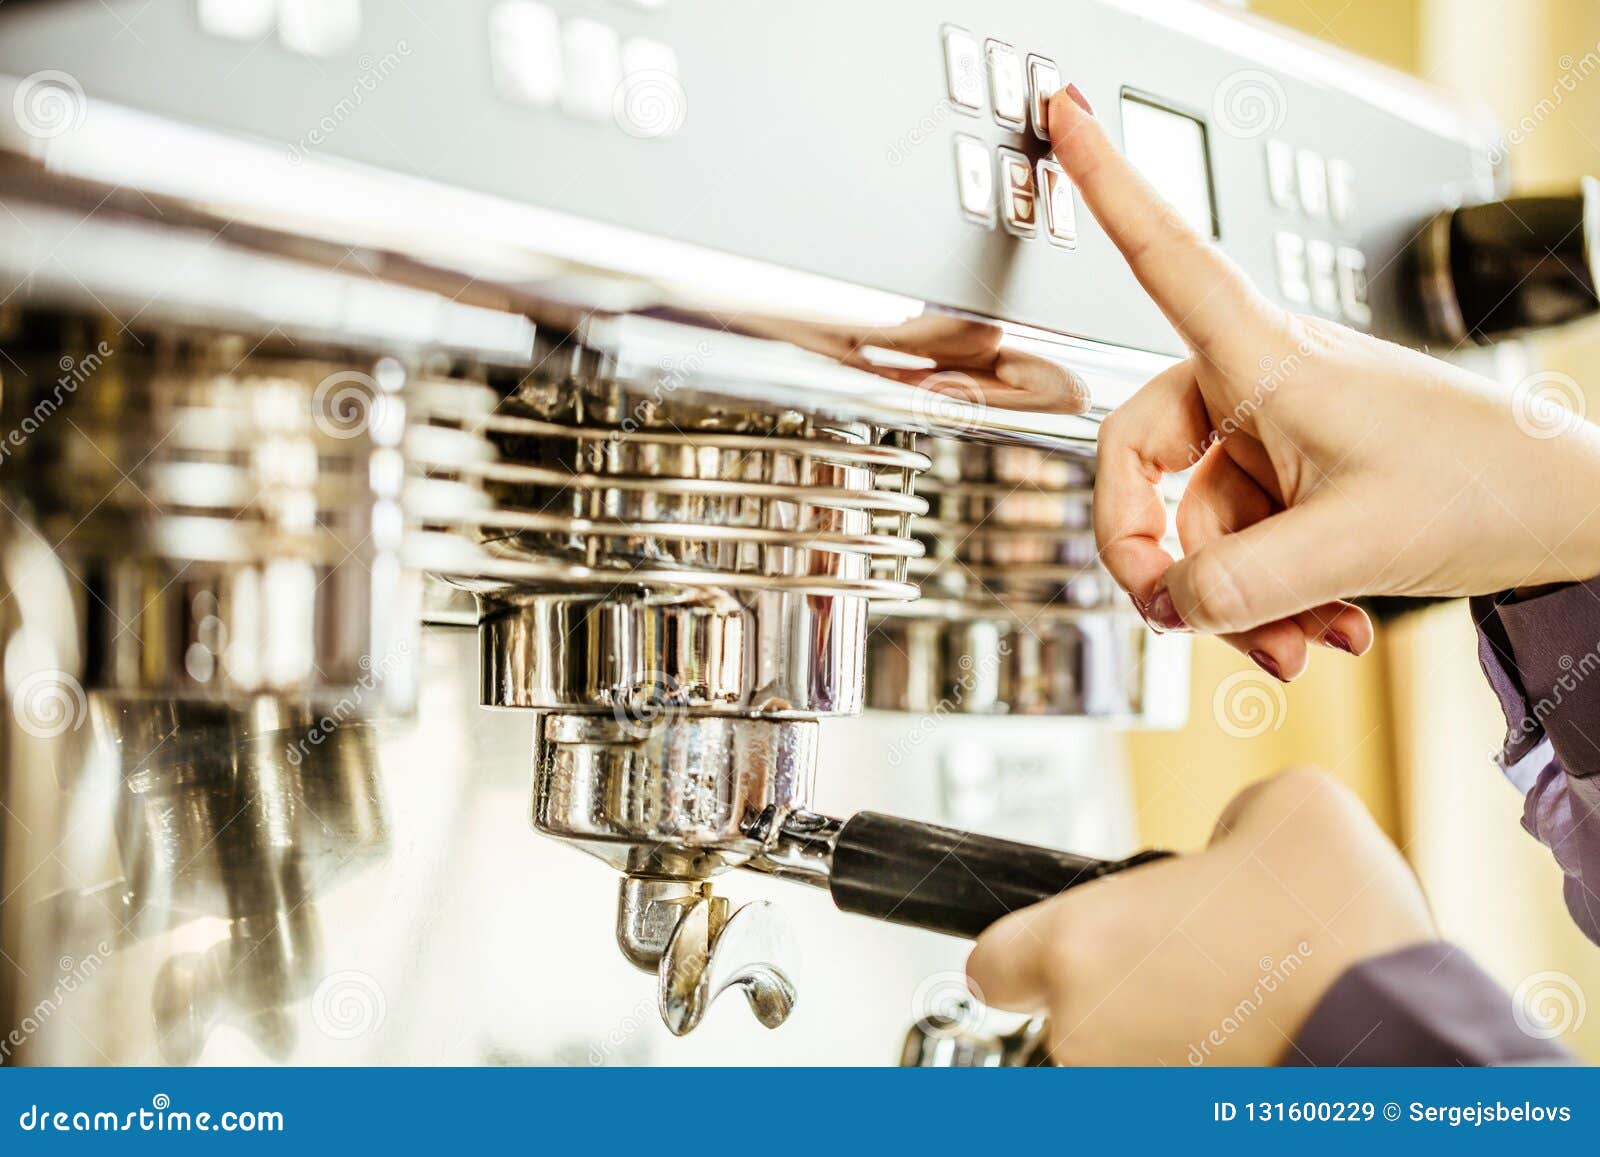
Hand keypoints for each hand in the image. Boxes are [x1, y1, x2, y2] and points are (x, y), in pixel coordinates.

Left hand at [965, 769, 1435, 1065]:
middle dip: (1119, 982)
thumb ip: (1221, 824)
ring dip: (1162, 1029)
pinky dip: (1202, 1067)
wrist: (1413, 1048)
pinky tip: (1263, 1040)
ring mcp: (1132, 1096)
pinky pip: (1170, 1085)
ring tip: (1242, 997)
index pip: (992, 962)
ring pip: (1121, 1055)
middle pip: (1065, 1009)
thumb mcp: (1283, 807)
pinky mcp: (1182, 1125)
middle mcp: (1086, 1035)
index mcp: (1078, 948)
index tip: (1061, 941)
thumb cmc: (1340, 936)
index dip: (1026, 947)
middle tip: (1192, 954)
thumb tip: (1227, 849)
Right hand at [1044, 85, 1599, 680]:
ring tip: (1298, 641)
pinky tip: (1322, 628)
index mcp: (1266, 360)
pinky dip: (1266, 603)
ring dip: (1232, 602)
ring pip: (1193, 530)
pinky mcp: (1292, 488)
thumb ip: (1244, 581)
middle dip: (1160, 557)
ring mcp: (1271, 444)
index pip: (1167, 256)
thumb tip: (1169, 603)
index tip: (1061, 114)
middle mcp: (1256, 390)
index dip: (1106, 185)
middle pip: (1138, 460)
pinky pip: (1237, 554)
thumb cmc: (1490, 482)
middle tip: (1182, 612)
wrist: (1568, 517)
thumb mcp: (1359, 538)